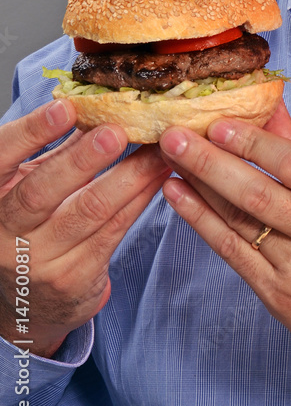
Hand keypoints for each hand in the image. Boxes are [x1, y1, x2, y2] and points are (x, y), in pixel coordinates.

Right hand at [0, 100, 171, 356]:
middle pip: (40, 193)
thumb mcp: (30, 184)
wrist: (28, 301)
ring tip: (158, 150)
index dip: (32, 132)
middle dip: (81, 160)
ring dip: (129, 176)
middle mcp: (4, 232)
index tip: (66, 108)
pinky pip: (113, 231)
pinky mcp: (72, 279)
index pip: (1, 159)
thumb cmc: (30, 225)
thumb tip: (94, 104)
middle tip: (117, 132)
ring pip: (87, 213)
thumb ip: (56, 149)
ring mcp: (37, 260)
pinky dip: (140, 199)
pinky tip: (159, 177)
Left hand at [160, 101, 290, 370]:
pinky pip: (233, 253)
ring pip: (241, 222)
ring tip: (169, 158)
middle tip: (176, 136)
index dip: (255, 144)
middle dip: (211, 162)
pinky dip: (202, 222)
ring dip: (200, 187)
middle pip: (260, 195)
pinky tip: (178, 196)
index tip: (219, 123)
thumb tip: (271, 106)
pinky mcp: (279, 297)